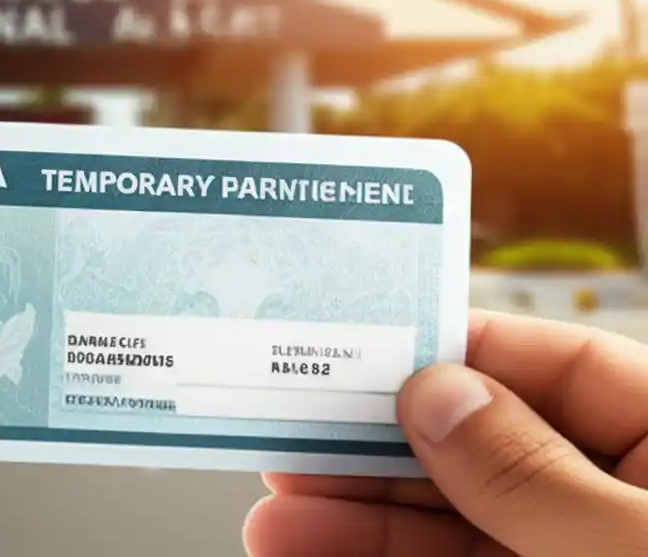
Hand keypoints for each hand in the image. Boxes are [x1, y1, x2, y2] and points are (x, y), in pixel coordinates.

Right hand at [245, 310, 647, 555]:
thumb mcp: (628, 546)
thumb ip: (531, 472)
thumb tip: (436, 392)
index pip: (566, 367)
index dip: (461, 350)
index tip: (366, 348)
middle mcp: (620, 503)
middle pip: (485, 451)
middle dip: (378, 450)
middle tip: (290, 439)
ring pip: (449, 525)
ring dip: (354, 519)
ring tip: (272, 521)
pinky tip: (308, 553)